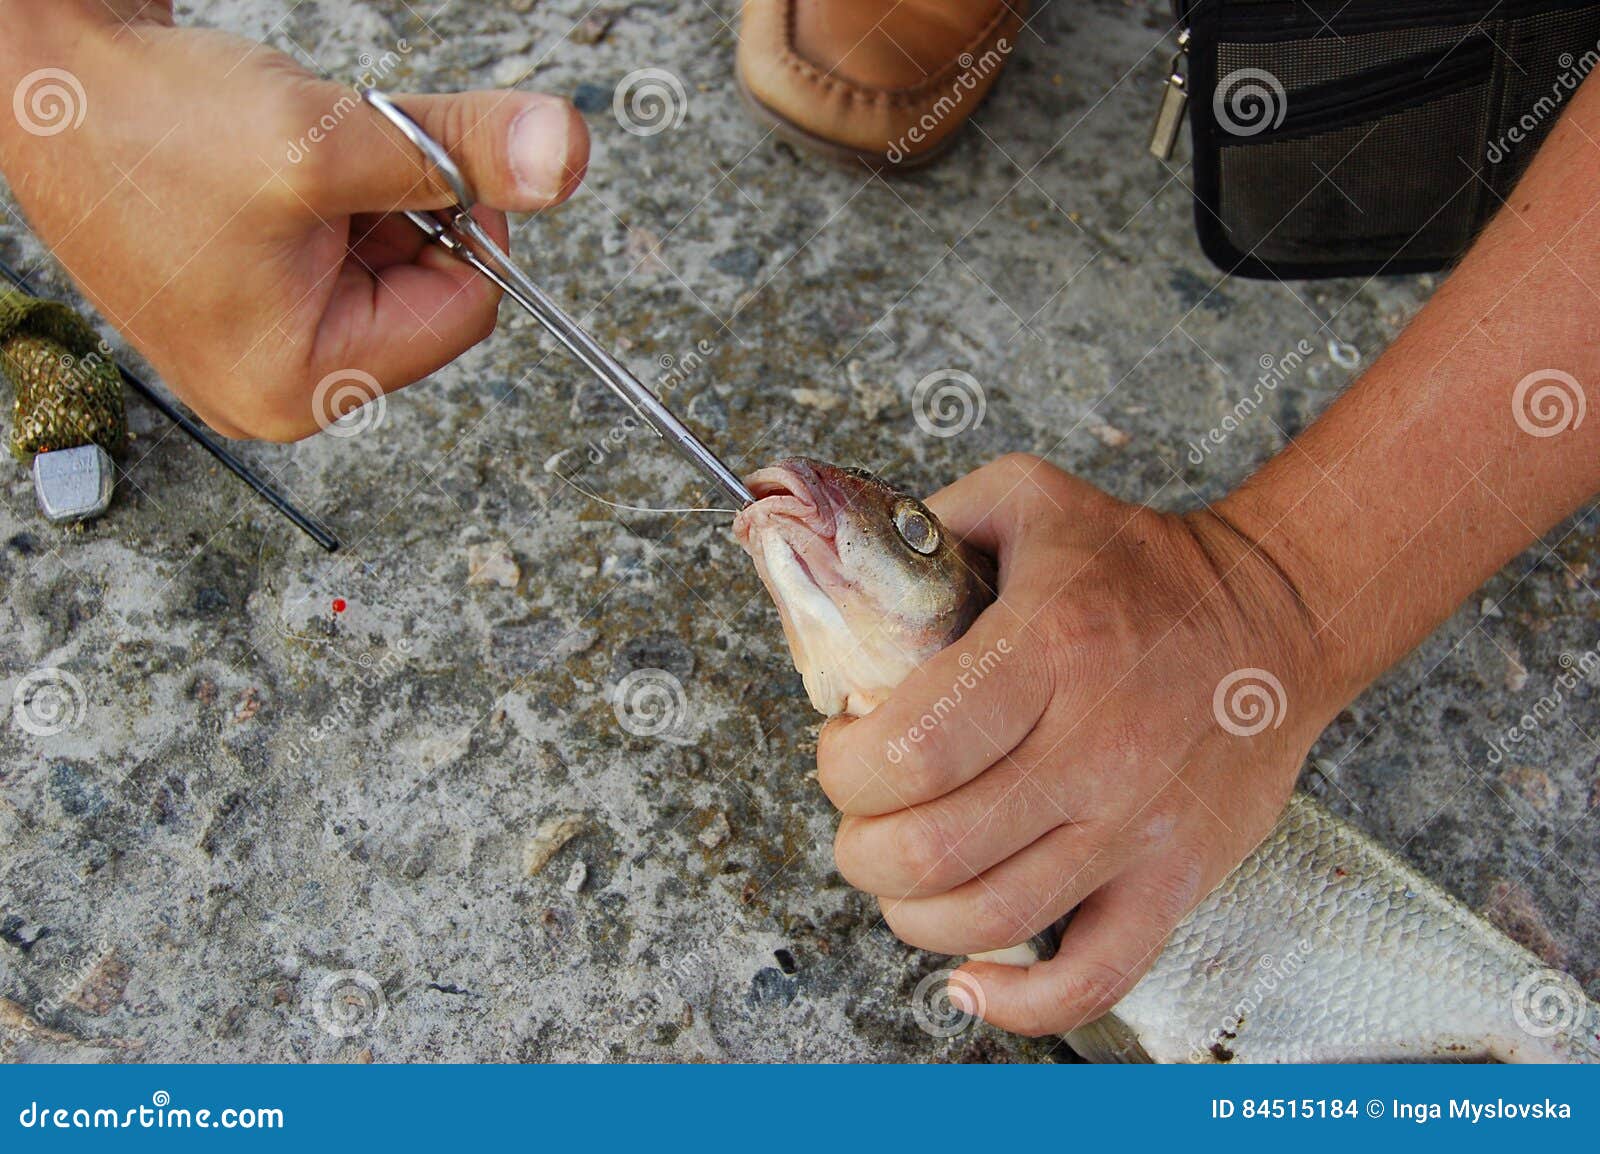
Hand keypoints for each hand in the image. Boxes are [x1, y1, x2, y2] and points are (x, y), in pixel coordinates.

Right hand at [0, 1, 587, 439]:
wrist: (44, 80)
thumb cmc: (147, 125)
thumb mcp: (328, 140)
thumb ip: (456, 152)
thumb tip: (566, 156)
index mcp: (300, 385)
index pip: (465, 314)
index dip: (463, 224)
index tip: (422, 162)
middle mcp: (282, 386)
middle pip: (432, 296)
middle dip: (407, 214)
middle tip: (334, 164)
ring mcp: (264, 347)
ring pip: (394, 268)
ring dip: (374, 200)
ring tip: (291, 168)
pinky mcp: (253, 302)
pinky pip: (346, 254)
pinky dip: (340, 200)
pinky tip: (277, 174)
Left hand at [818, 454, 1347, 1035]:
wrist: (1276, 614)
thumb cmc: (1140, 564)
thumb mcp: (1026, 499)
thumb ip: (921, 526)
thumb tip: (838, 578)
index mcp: (1048, 646)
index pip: (912, 748)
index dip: (846, 770)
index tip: (843, 753)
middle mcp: (1095, 745)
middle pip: (933, 849)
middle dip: (862, 848)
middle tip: (864, 819)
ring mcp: (1139, 824)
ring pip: (991, 920)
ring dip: (912, 914)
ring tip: (905, 874)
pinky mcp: (1177, 878)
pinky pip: (1093, 978)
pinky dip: (1018, 1002)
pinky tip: (971, 975)